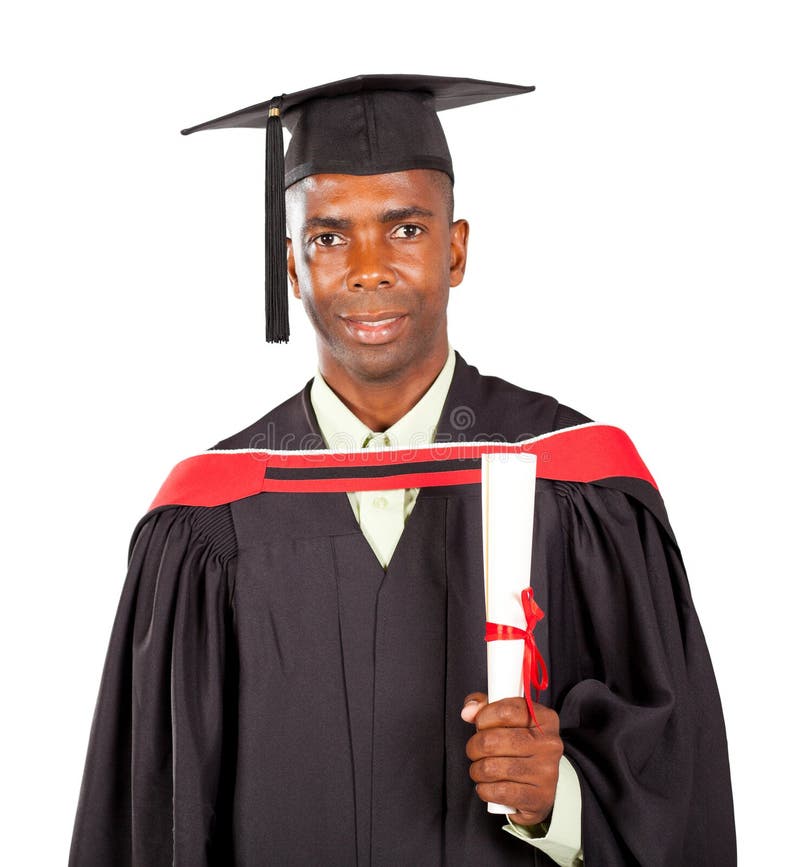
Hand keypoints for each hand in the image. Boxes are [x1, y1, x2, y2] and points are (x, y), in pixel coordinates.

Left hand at [462, 691, 562, 827]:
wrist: (541, 786)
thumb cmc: (521, 748)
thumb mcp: (509, 721)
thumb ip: (486, 707)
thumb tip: (468, 712)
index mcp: (545, 719)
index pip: (506, 711)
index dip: (484, 716)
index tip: (480, 723)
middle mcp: (549, 744)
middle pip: (492, 740)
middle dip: (474, 746)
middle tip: (475, 750)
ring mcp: (546, 772)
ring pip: (490, 768)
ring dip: (477, 770)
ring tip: (481, 769)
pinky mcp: (539, 798)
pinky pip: (498, 792)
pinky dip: (485, 789)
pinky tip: (489, 786)